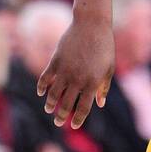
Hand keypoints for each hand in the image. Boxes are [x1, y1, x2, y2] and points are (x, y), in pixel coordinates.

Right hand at [36, 13, 114, 128]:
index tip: (74, 126)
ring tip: (49, 109)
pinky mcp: (55, 61)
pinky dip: (41, 87)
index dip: (78, 119)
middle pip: (66, 104)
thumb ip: (103, 87)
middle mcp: (77, 80)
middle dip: (61, 116)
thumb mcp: (109, 67)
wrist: (92, 25)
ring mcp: (65, 71)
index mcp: (92, 83)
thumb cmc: (104, 46)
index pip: (83, 108)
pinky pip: (45, 78)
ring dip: (50, 104)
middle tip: (58, 122)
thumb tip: (100, 104)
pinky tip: (41, 92)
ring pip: (53, 94)